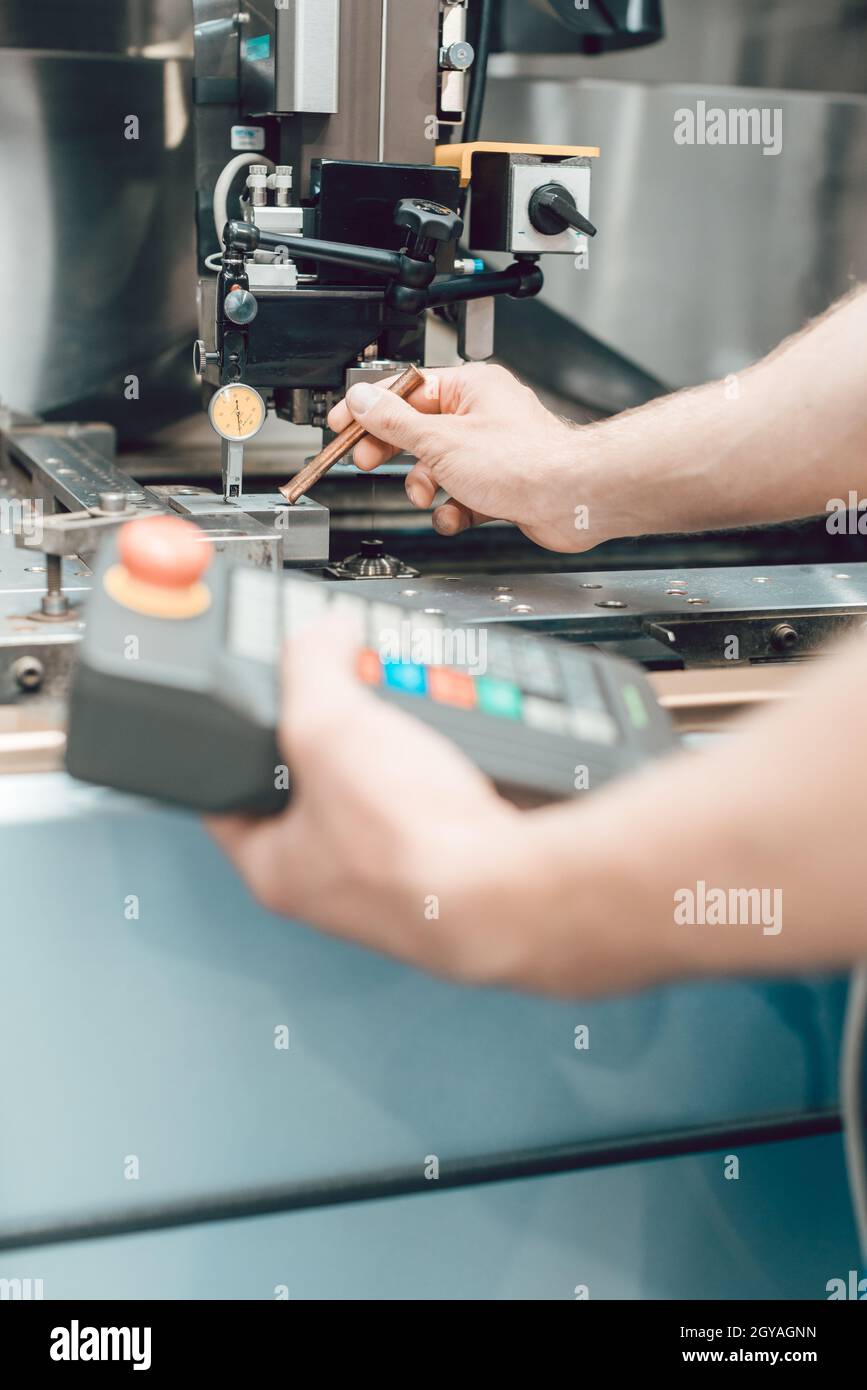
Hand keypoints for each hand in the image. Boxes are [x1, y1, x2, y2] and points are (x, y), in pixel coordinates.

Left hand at [207, 620, 532, 984]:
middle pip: (316, 777)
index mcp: (276, 866)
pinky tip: (455, 738)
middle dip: (338, 724)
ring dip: (400, 737)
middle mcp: (332, 879)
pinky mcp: (450, 858)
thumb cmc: (409, 844)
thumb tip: (324, 632)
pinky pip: (437, 792)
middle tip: (351, 686)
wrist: (509, 887)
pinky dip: (447, 760)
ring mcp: (395, 872)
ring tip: (412, 705)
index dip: (233, 738)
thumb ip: (312, 665)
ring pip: (384, 780)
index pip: (231, 793)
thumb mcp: (328, 726)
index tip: (249, 700)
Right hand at [327, 363, 608, 552]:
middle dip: (394, 452)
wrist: (570, 499)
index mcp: (469, 388)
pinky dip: (453, 508)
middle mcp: (482, 415)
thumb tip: (362, 401)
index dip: (371, 410)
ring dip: (425, 486)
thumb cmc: (524, 461)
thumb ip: (395, 423)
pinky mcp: (501, 484)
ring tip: (426, 494)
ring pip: (439, 467)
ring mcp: (492, 451)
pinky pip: (462, 495)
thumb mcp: (441, 441)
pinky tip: (456, 514)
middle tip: (367, 461)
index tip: (344, 425)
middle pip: (418, 430)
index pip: (406, 392)